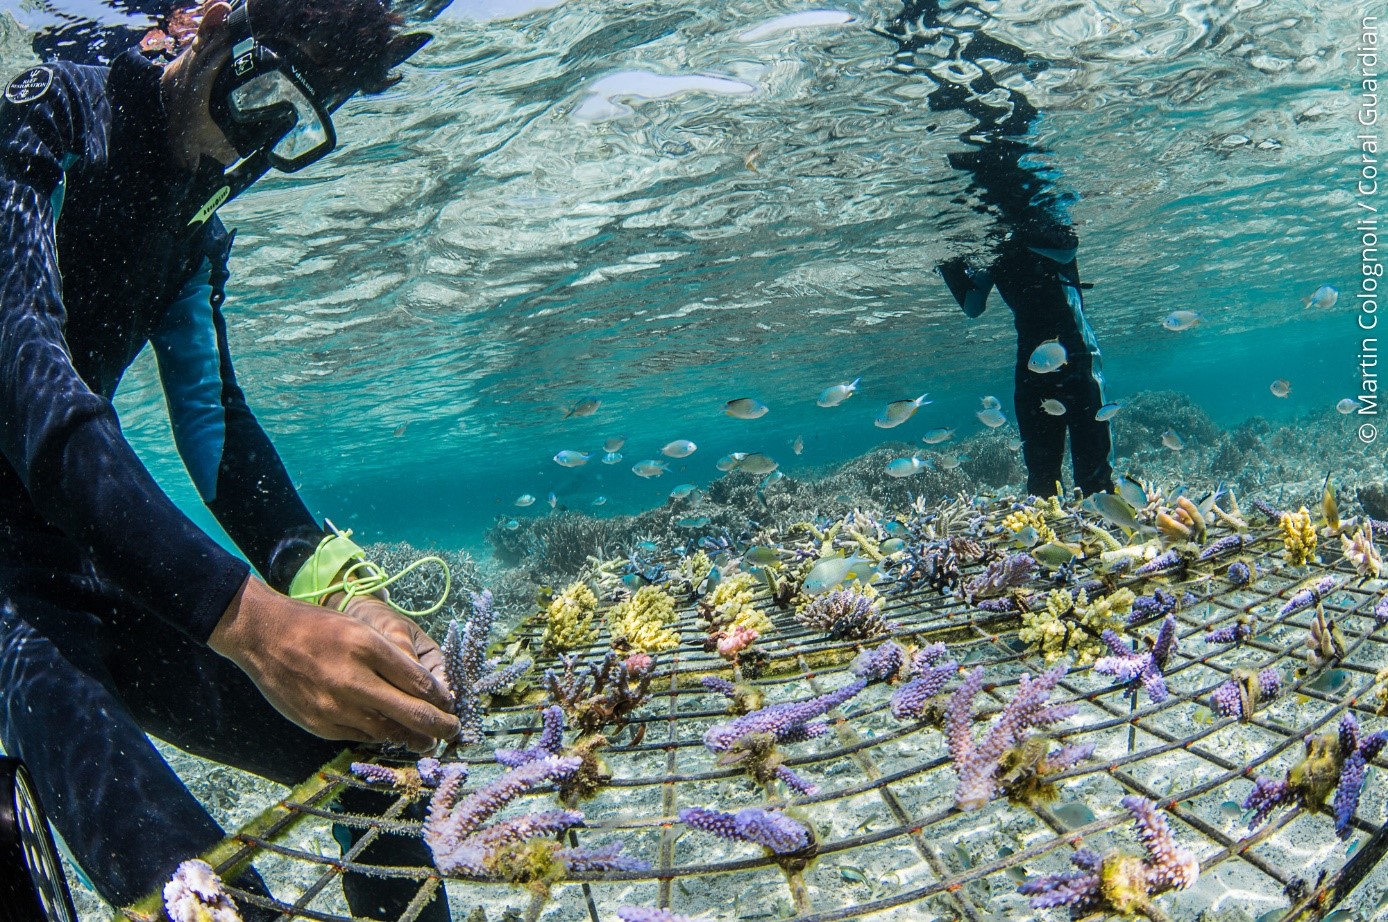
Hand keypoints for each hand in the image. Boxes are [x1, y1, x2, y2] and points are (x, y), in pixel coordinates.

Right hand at [209, 577, 459, 751]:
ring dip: (412, 738)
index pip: (420, 682)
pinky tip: (390, 733)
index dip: (442, 698)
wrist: (262, 636)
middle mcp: (354, 680)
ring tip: (428, 739)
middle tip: (454, 731)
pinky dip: (379, 735)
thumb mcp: (361, 629)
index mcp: (368, 647)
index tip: (452, 704)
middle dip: (440, 726)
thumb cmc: (318, 628)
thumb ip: (393, 658)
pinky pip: (360, 736)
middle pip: (411, 713)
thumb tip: (426, 688)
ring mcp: (334, 707)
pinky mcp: (319, 725)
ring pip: (387, 732)